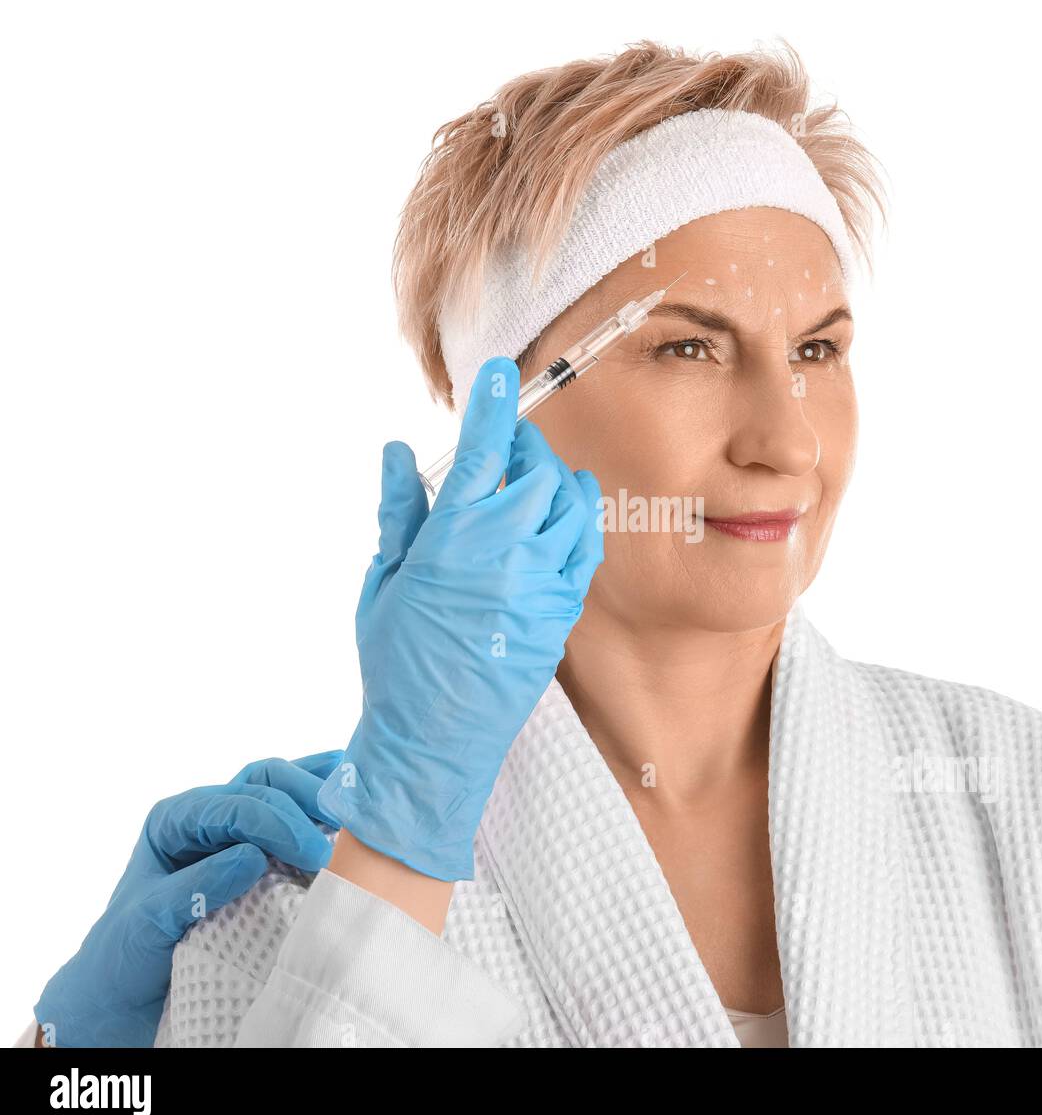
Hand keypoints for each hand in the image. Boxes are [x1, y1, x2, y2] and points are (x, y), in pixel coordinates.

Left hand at [33, 750, 340, 1046]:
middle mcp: (207, 814)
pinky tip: (349, 802)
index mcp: (174, 821)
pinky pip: (294, 806)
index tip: (312, 854)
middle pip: (264, 781)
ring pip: (283, 784)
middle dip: (302, 801)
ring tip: (350, 816)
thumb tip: (253, 856)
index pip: (234, 805)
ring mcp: (235, 827)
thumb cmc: (128, 954)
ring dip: (318, 793)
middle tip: (333, 840)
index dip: (277, 822)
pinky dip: (323, 797)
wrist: (126, 987)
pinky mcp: (261, 844)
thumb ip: (194, 887)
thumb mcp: (147, 923)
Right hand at [317, 356, 602, 880]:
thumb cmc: (396, 663)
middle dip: (522, 446)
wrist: (434, 741)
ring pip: (570, 503)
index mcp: (451, 542)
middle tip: (504, 445)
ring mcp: (541, 584)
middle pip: (536, 471)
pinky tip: (557, 515)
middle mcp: (505, 555)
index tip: (502, 373)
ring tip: (531, 477)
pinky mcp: (563, 611)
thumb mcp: (382, 582)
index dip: (493, 406)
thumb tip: (400, 452)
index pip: (481, 454)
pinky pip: (585, 546)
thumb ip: (399, 511)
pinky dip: (575, 518)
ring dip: (553, 478)